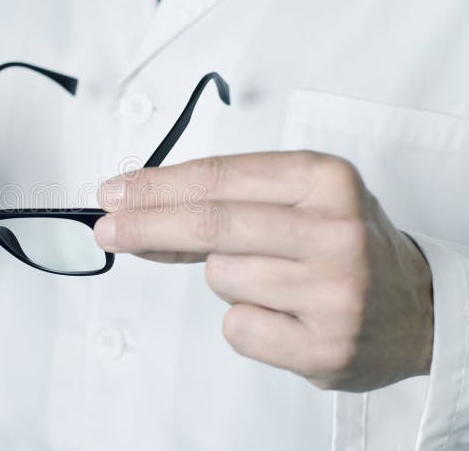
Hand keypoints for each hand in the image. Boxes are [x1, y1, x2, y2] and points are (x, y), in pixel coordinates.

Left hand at [94, 151, 432, 390]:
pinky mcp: (326, 345)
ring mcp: (334, 291)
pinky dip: (244, 319)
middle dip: (146, 226)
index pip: (218, 178)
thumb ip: (225, 201)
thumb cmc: (342, 244)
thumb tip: (140, 211)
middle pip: (210, 224)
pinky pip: (239, 327)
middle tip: (107, 230)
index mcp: (326, 179)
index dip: (156, 187)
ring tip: (275, 278)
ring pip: (222, 277)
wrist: (415, 308)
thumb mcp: (299, 199)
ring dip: (226, 278)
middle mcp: (336, 231)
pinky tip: (282, 314)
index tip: (115, 195)